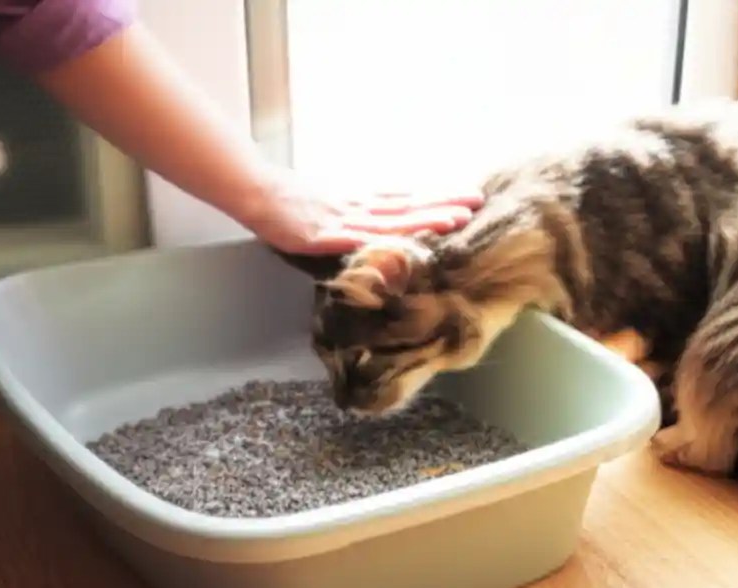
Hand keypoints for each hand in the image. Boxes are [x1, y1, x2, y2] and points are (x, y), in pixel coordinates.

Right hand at [239, 171, 483, 255]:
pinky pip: (353, 241)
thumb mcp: (341, 207)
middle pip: (409, 207)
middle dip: (444, 205)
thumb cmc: (299, 203)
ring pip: (391, 222)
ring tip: (456, 218)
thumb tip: (401, 216)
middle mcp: (360, 209)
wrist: (259, 194)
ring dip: (424, 219)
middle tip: (477, 201)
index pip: (410, 200)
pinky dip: (378, 240)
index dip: (440, 198)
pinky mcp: (322, 237)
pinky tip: (400, 242)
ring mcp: (342, 222)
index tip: (471, 196)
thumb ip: (370, 214)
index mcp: (365, 204)